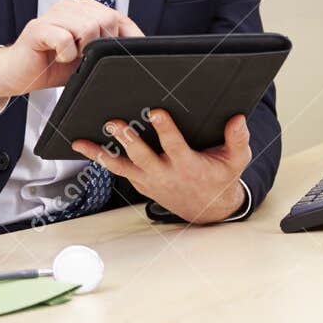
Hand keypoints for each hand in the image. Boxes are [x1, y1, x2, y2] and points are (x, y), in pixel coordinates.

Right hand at [0, 0, 142, 102]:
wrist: (17, 73)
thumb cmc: (53, 64)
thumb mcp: (89, 56)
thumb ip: (108, 47)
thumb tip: (137, 53)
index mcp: (86, 9)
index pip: (120, 18)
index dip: (130, 38)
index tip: (128, 56)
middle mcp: (71, 6)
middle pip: (107, 19)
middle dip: (102, 45)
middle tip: (85, 57)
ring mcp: (54, 13)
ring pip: (88, 27)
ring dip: (83, 51)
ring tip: (70, 57)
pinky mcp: (39, 28)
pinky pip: (65, 39)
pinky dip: (66, 55)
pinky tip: (58, 58)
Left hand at [73, 108, 252, 223]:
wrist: (207, 209)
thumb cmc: (221, 178)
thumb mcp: (237, 160)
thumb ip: (238, 139)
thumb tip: (238, 118)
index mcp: (188, 166)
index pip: (175, 146)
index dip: (165, 130)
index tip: (155, 113)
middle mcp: (165, 174)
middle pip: (142, 156)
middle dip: (128, 139)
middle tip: (115, 124)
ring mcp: (149, 180)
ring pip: (121, 167)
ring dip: (102, 154)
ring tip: (84, 142)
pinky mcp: (139, 182)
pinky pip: (117, 170)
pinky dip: (101, 159)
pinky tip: (85, 146)